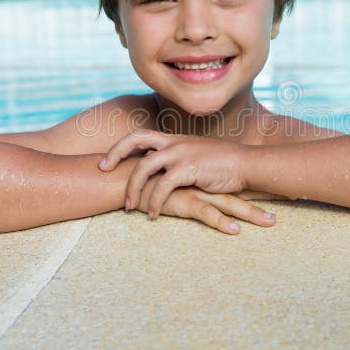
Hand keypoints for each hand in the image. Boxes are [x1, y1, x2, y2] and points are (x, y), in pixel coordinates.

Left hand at [98, 129, 247, 218]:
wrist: (246, 164)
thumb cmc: (223, 164)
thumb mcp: (195, 156)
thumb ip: (177, 159)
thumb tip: (160, 168)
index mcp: (174, 139)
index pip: (140, 135)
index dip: (120, 146)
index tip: (106, 161)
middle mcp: (174, 142)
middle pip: (135, 141)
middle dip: (115, 155)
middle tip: (103, 171)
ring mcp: (181, 154)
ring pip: (145, 167)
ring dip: (134, 188)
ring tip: (129, 206)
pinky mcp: (189, 169)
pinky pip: (163, 186)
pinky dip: (154, 201)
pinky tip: (153, 214)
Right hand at [134, 173, 275, 234]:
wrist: (124, 178)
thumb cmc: (148, 182)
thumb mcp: (174, 183)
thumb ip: (188, 185)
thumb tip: (203, 192)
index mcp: (205, 177)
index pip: (237, 181)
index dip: (261, 185)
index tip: (284, 189)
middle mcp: (205, 182)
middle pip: (242, 190)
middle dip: (267, 197)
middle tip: (293, 201)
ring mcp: (196, 190)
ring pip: (230, 203)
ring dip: (252, 213)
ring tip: (271, 222)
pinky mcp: (184, 201)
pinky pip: (206, 213)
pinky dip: (221, 223)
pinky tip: (235, 231)